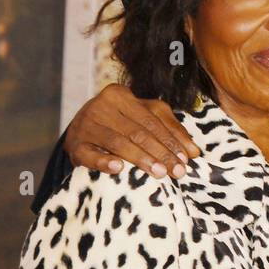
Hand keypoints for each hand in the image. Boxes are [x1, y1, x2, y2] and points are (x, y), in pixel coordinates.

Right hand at [63, 84, 200, 178]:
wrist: (80, 130)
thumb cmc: (120, 123)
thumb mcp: (144, 119)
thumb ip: (170, 129)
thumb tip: (194, 151)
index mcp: (120, 95)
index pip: (151, 120)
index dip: (170, 140)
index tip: (186, 159)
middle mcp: (101, 106)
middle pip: (138, 132)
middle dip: (161, 153)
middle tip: (177, 171)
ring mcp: (85, 125)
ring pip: (118, 143)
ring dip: (141, 159)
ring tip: (159, 173)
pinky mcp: (74, 144)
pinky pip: (90, 155)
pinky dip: (104, 161)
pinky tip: (118, 168)